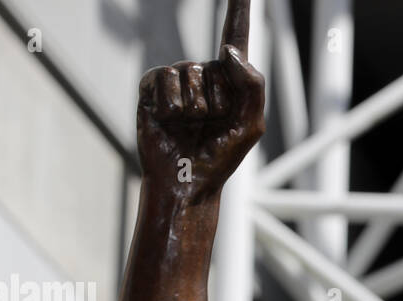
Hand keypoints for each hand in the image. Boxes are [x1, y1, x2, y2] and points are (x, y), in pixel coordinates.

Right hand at [136, 0, 265, 200]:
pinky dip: (170, 103)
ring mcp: (175, 79)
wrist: (188, 181)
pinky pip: (163, 79)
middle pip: (213, 67)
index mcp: (230, 81)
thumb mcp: (251, 124)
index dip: (237, 9)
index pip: (234, 36)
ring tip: (191, 126)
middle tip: (210, 126)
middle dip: (216, 101)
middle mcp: (202, 74)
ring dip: (194, 106)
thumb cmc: (221, 156)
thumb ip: (251, 85)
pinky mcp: (151, 87)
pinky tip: (170, 121)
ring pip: (188, 72)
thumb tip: (225, 51)